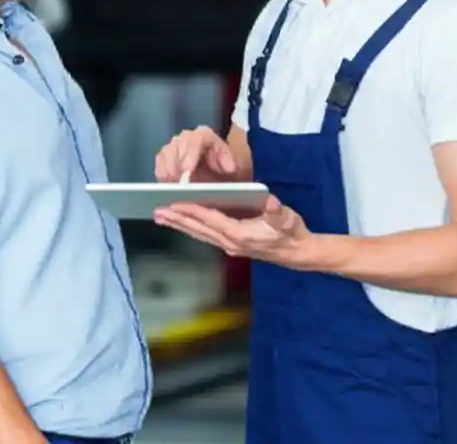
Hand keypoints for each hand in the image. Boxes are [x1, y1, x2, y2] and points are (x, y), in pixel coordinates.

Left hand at [153, 195, 315, 268]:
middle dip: (178, 220)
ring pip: (199, 234)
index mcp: (241, 234)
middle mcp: (231, 243)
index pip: (212, 220)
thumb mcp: (288, 220)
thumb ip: (277, 213)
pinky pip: (205, 235)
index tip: (176, 204)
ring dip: (180, 225)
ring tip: (162, 216)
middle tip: (158, 211)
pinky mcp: (231, 245)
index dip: (193, 211)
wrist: (298, 253)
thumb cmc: (292, 233)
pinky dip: (191, 228)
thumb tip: (271, 203)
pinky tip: (182, 223)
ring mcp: (229, 246)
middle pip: (199, 229)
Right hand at [154, 126, 238, 182]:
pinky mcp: (165, 155)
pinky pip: (159, 162)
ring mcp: (174, 145)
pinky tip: (167, 185)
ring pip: (166, 154)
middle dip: (176, 166)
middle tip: (178, 184)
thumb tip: (229, 167)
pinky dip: (162, 173)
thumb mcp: (232, 166)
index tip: (187, 170)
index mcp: (204, 135)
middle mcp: (187, 136)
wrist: (217, 171)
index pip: (195, 140)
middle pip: (176, 147)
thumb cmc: (224, 167)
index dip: (190, 155)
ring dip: (167, 171)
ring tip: (172, 187)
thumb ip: (230, 164)